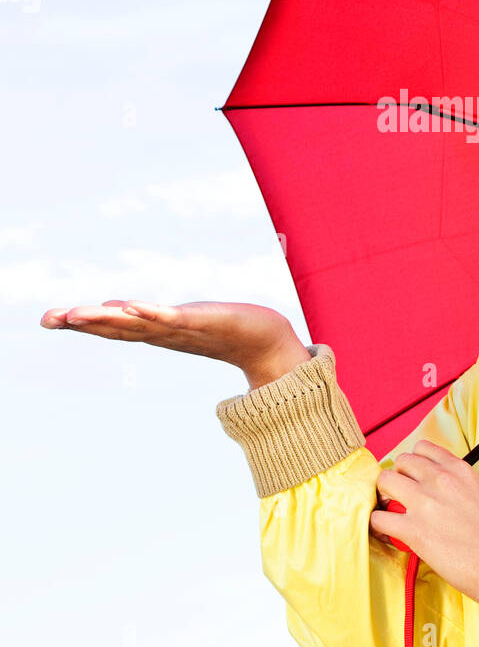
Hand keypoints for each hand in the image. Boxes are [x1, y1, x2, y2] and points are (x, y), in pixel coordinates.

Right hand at [39, 299, 309, 383]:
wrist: (262, 340)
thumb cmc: (220, 329)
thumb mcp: (177, 320)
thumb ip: (148, 317)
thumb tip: (117, 308)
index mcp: (153, 332)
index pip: (110, 327)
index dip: (79, 323)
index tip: (48, 319)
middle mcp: (161, 333)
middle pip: (115, 327)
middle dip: (81, 322)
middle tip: (48, 317)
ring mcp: (179, 328)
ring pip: (136, 323)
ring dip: (107, 318)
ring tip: (78, 312)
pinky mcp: (201, 321)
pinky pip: (173, 317)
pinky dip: (152, 313)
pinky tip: (133, 306)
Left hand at [371, 440, 478, 610]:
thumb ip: (456, 485)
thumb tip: (437, 492)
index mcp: (458, 469)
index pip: (422, 448)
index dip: (413, 464)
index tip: (412, 477)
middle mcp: (440, 479)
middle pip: (400, 462)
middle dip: (397, 478)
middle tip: (399, 497)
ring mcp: (425, 502)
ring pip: (385, 482)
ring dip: (384, 497)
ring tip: (390, 513)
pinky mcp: (414, 531)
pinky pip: (379, 518)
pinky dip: (378, 526)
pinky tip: (386, 534)